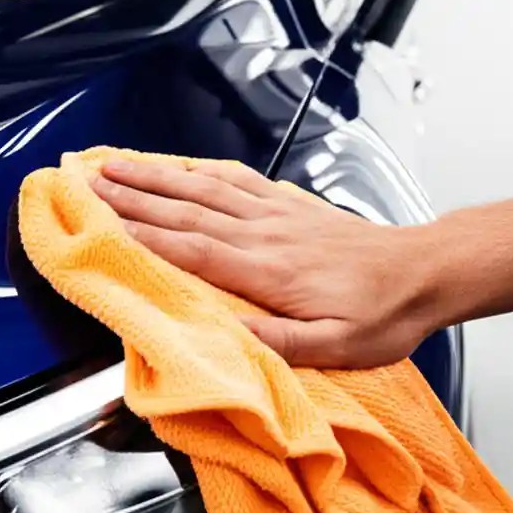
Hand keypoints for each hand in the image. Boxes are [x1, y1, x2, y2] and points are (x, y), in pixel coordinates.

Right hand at [90, 158, 443, 368]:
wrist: (425, 273)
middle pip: (185, 208)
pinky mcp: (291, 206)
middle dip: (131, 194)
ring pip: (203, 187)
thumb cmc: (383, 315)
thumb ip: (280, 342)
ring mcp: (277, 214)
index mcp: (269, 271)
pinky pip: (236, 180)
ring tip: (114, 164)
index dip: (141, 232)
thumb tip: (224, 335)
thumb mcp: (337, 348)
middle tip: (86, 179)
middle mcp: (266, 233)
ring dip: (155, 174)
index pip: (191, 247)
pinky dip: (200, 168)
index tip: (99, 218)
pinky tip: (180, 165)